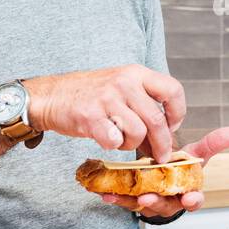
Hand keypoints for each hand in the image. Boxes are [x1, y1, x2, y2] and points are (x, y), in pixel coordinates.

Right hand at [25, 65, 185, 162]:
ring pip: (138, 133)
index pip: (173, 91)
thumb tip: (164, 141)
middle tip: (159, 156)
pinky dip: (113, 146)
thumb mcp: (121, 88)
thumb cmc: (90, 95)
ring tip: (122, 140)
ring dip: (132, 144)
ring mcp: (107, 98)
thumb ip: (143, 109)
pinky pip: (114, 141)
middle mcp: (124, 82)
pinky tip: (106, 139)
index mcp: (136, 73)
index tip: (172, 126)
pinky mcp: (90, 115)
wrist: (51, 95)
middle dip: (162, 144)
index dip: (177, 113)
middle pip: (157, 120)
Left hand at [99, 126, 228, 219]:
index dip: (193, 201)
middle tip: (149, 197)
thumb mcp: (197, 154)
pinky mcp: (134, 201)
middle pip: (166, 206)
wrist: (161, 173)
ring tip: (125, 194)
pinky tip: (106, 193)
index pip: (194, 200)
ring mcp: (151, 202)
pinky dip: (116, 198)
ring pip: (144, 205)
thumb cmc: (181, 166)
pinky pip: (125, 202)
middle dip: (158, 203)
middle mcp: (170, 200)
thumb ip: (214, 144)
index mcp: (188, 190)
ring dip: (133, 201)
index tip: (190, 198)